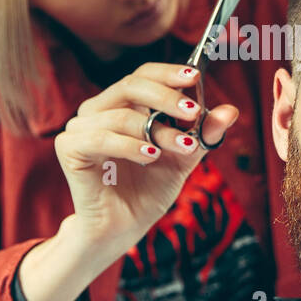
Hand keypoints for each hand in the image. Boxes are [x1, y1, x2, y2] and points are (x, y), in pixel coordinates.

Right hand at [54, 63, 238, 256]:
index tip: (195, 77)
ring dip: (156, 131)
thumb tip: (231, 111)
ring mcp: (80, 126)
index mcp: (123, 104)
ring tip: (182, 147)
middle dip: (166, 97)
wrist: (123, 228)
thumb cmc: (148, 189)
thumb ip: (203, 134)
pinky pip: (100, 137)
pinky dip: (129, 145)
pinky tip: (151, 156)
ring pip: (121, 114)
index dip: (168, 73)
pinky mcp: (69, 148)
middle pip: (131, 85)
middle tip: (193, 112)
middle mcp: (98, 109)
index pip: (143, 75)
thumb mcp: (183, 158)